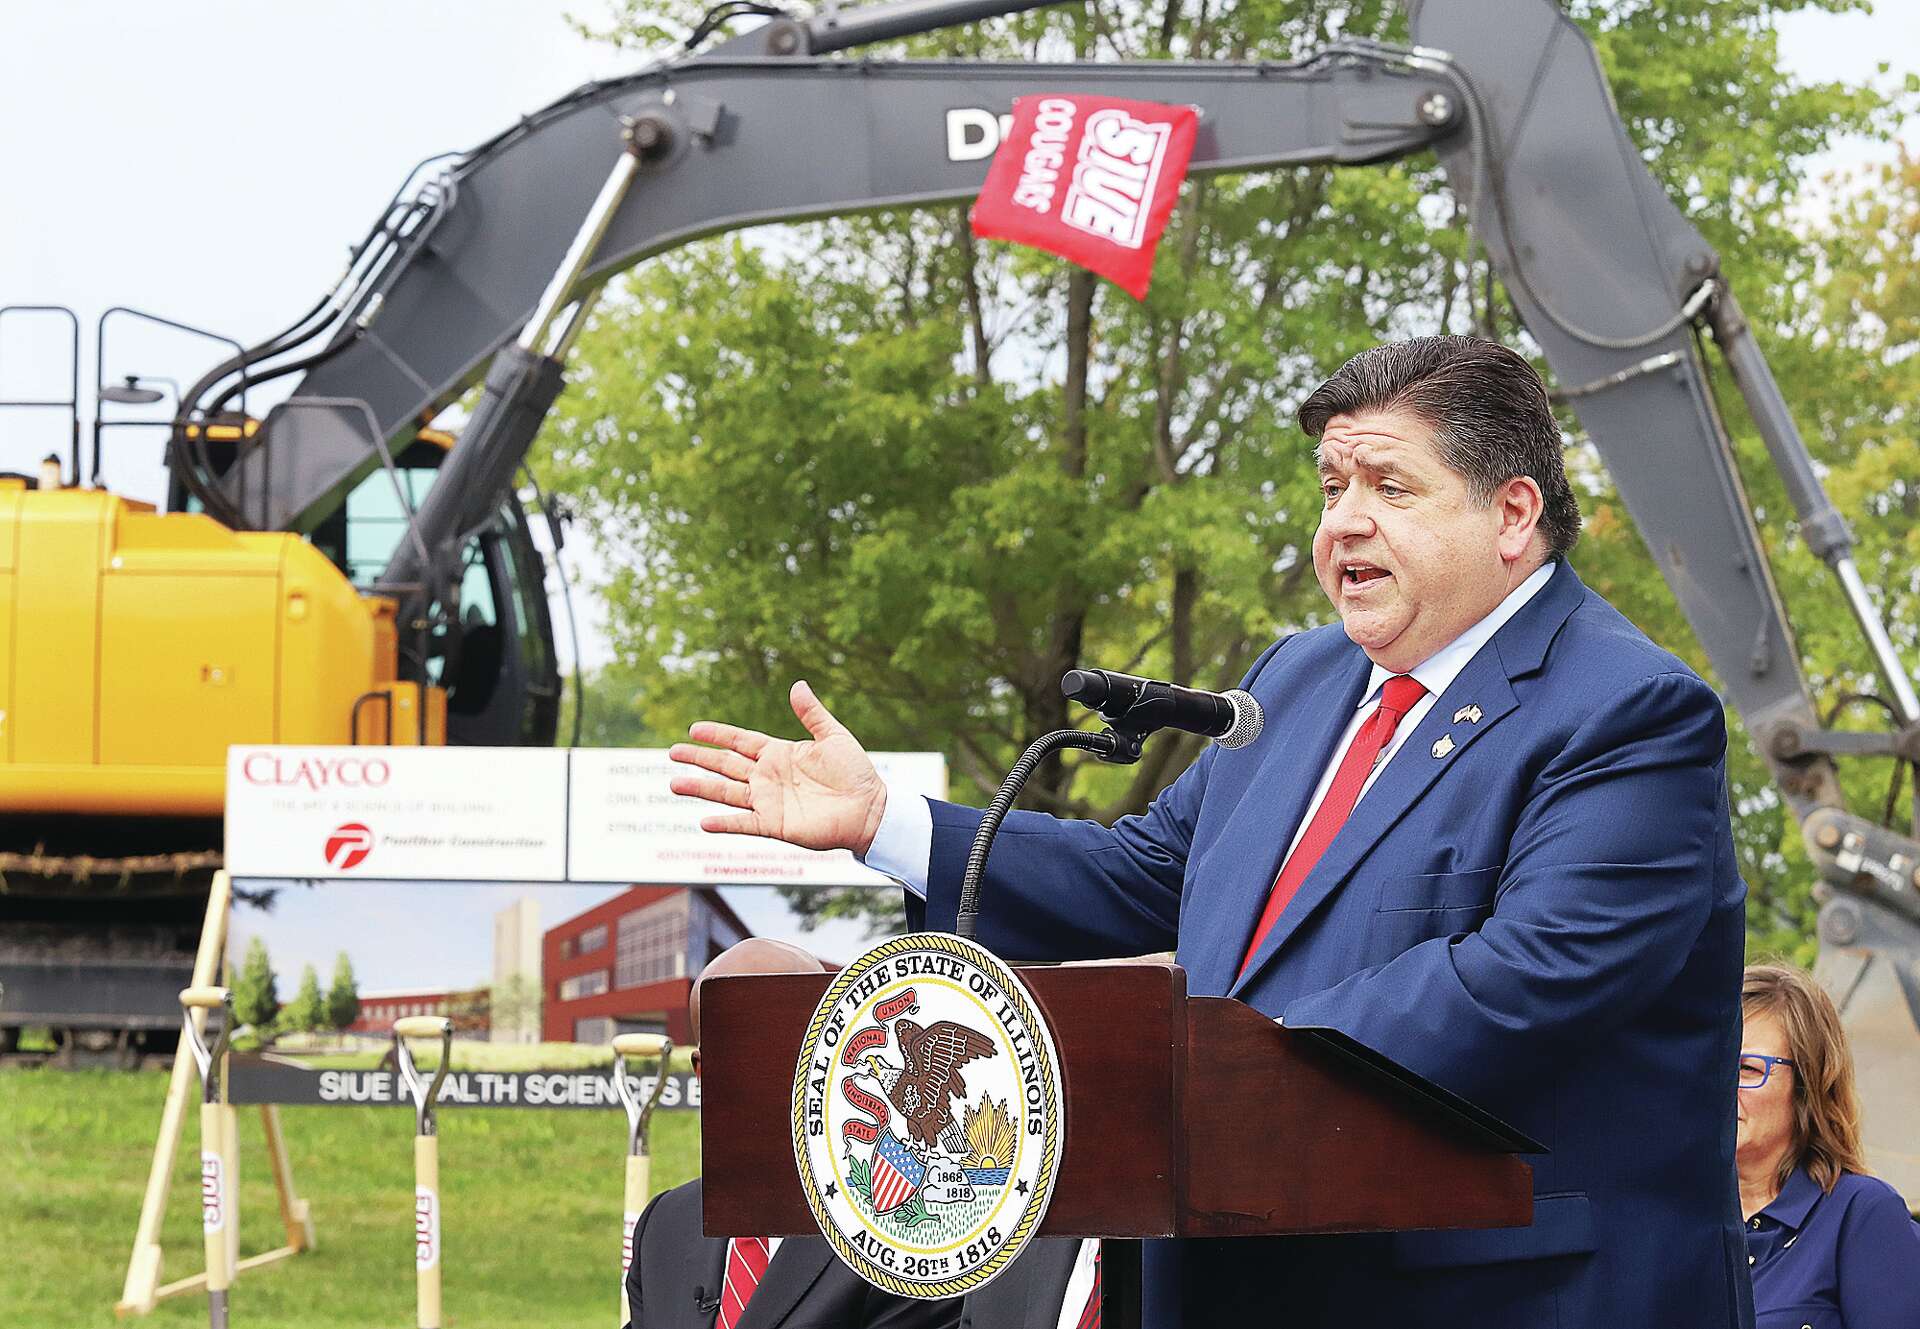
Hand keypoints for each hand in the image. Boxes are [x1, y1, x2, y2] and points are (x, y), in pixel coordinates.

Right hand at [668, 681, 888, 855]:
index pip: (740, 741)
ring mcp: (768, 801)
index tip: (693, 728)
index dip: (717, 734)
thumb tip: (797, 685)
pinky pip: (744, 824)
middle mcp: (768, 777)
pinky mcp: (775, 825)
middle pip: (725, 765)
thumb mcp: (833, 736)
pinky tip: (703, 822)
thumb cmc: (855, 773)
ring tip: (674, 783)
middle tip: (672, 753)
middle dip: (699, 759)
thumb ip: (812, 713)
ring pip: (726, 793)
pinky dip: (725, 824)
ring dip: (701, 788)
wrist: (869, 809)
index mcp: (779, 754)